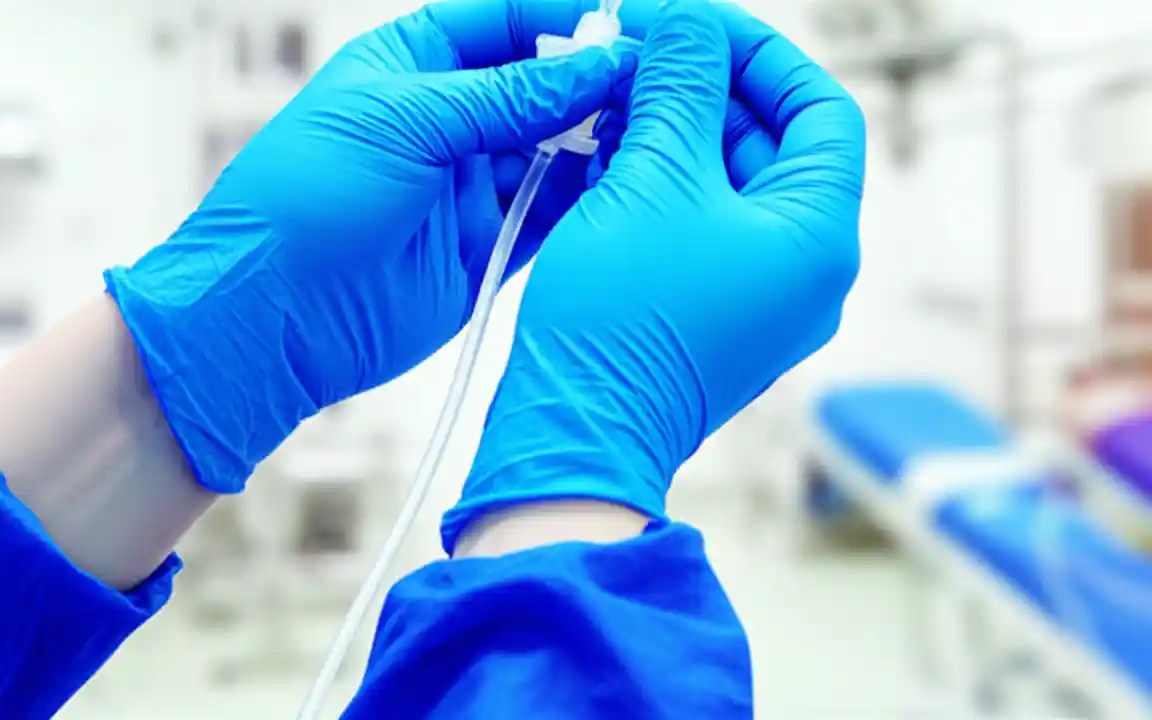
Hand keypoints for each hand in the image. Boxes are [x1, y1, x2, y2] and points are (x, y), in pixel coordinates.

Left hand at [105, 0, 635, 492]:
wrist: (271, 316)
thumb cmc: (304, 198)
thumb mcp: (406, 122)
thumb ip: (508, 96)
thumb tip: (597, 63)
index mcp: (415, 63)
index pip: (510, 21)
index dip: (571, 22)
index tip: (634, 29)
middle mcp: (449, 119)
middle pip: (545, 86)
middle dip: (598, 85)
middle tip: (659, 88)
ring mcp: (470, 185)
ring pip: (559, 151)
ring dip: (601, 145)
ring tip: (653, 139)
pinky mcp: (488, 244)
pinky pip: (553, 214)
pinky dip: (587, 204)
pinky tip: (624, 192)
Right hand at [444, 0, 865, 548]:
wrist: (572, 433)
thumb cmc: (619, 325)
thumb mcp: (652, 178)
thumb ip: (682, 85)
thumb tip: (693, 26)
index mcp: (817, 236)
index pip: (820, 110)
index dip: (759, 55)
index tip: (696, 27)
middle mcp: (800, 270)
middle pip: (768, 144)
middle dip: (699, 91)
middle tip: (636, 55)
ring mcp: (754, 297)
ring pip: (722, 184)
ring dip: (669, 134)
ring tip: (609, 105)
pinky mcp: (706, 314)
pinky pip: (693, 226)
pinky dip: (655, 184)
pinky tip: (602, 159)